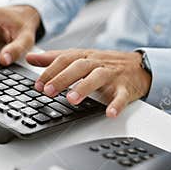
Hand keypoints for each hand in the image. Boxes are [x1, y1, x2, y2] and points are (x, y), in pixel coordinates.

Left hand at [26, 49, 151, 117]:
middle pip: (78, 67)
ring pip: (97, 78)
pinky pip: (122, 96)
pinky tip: (110, 113)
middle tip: (48, 91)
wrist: (140, 65)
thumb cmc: (106, 63)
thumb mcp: (80, 57)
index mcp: (85, 56)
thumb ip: (55, 58)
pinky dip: (116, 105)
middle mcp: (97, 63)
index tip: (38, 84)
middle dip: (62, 78)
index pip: (65, 59)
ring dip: (84, 88)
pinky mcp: (126, 88)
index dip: (50, 71)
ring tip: (72, 99)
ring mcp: (112, 75)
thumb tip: (30, 57)